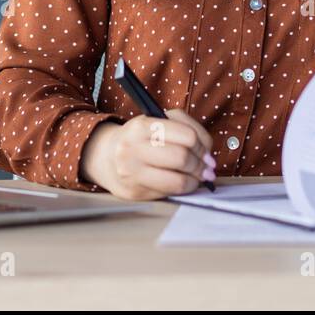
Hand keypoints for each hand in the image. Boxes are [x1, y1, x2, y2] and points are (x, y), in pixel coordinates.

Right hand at [81, 110, 214, 200]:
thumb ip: (187, 129)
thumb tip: (208, 156)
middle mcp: (133, 149)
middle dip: (200, 165)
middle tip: (207, 167)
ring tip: (197, 177)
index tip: (206, 151)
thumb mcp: (158, 121)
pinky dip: (182, 189)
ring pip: (178, 181)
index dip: (202, 145)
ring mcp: (132, 173)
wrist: (106, 157)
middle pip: (182, 158)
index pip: (186, 136)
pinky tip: (182, 183)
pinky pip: (169, 194)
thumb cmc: (140, 138)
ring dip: (195, 180)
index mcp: (141, 126)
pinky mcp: (134, 192)